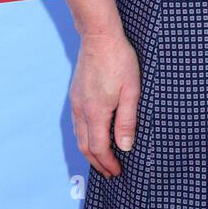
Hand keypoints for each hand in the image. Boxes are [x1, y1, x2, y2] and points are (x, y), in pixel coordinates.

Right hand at [70, 30, 141, 177]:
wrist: (99, 36)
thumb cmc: (119, 60)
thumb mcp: (131, 90)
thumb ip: (127, 120)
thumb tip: (124, 147)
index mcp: (95, 112)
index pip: (98, 148)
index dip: (107, 163)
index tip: (117, 172)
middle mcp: (81, 110)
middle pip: (85, 146)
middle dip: (97, 162)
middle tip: (109, 172)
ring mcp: (76, 101)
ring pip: (78, 135)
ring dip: (89, 150)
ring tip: (102, 158)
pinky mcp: (76, 93)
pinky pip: (77, 123)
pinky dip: (84, 136)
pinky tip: (93, 134)